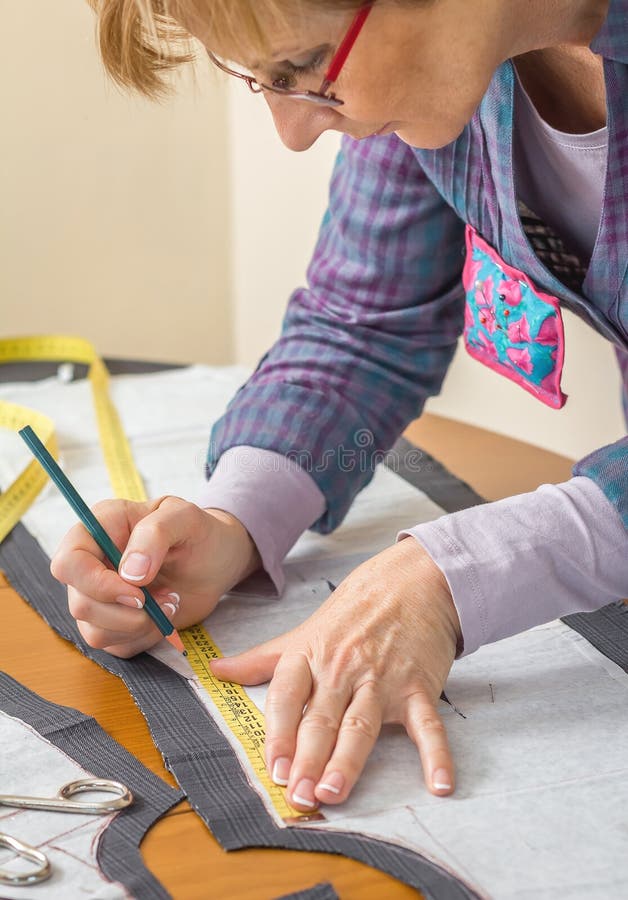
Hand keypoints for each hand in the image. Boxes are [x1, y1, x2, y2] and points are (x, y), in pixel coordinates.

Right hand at [51, 497, 259, 657]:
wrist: (216, 560)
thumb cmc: (199, 532)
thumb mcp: (185, 518)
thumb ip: (155, 534)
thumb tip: (130, 573)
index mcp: (99, 528)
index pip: (68, 563)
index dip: (96, 584)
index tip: (138, 592)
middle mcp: (91, 563)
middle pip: (80, 604)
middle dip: (127, 612)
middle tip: (168, 597)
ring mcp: (99, 596)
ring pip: (95, 632)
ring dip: (140, 625)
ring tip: (171, 602)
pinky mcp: (114, 624)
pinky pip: (116, 647)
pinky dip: (145, 637)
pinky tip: (164, 616)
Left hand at [211, 538, 460, 809]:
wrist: (412, 581)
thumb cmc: (354, 610)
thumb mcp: (303, 631)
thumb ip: (261, 658)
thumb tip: (215, 670)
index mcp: (310, 655)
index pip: (287, 697)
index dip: (277, 733)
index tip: (273, 769)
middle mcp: (343, 668)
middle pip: (321, 718)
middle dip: (308, 759)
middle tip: (298, 796)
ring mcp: (382, 679)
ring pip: (362, 724)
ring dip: (348, 761)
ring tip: (334, 793)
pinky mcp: (419, 687)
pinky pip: (428, 724)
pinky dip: (436, 755)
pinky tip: (439, 784)